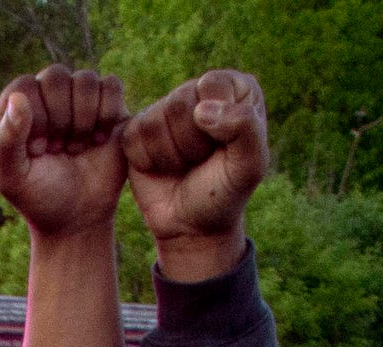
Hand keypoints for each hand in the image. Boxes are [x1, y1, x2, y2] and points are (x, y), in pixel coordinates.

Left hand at [0, 67, 128, 238]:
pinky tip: (99, 140)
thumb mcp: (12, 177)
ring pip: (85, 79)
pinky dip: (107, 112)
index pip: (25, 86)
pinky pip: (111, 85)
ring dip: (83, 118)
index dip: (35, 116)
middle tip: (60, 150)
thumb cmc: (39, 197)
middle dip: (60, 119)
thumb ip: (7, 139)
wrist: (77, 218)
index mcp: (18, 108)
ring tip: (77, 147)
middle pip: (56, 76)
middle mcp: (47, 96)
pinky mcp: (109, 106)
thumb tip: (18, 98)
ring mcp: (79, 98)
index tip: (39, 149)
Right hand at [122, 69, 269, 283]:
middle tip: (200, 161)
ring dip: (170, 156)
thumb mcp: (250, 166)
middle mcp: (198, 91)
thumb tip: (201, 110)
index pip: (212, 84)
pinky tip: (162, 168)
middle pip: (179, 102)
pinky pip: (132, 137)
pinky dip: (148, 161)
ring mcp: (164, 108)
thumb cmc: (224, 192)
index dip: (215, 121)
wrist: (192, 225)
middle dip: (190, 143)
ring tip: (184, 165)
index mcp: (233, 88)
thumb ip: (244, 127)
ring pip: (154, 121)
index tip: (223, 145)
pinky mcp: (136, 128)